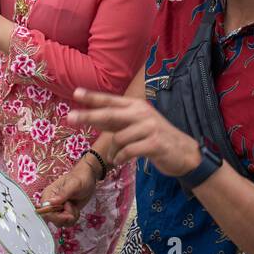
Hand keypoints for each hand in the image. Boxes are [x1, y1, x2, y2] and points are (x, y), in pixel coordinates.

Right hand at [38, 158, 98, 227]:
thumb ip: (62, 194)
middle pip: (52, 219)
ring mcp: (58, 209)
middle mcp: (51, 203)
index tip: (67, 214)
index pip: (45, 211)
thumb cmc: (80, 178)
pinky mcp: (65, 213)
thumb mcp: (73, 184)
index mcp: (48, 194)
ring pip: (59, 223)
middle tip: (73, 208)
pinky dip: (73, 219)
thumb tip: (51, 203)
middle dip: (65, 217)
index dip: (56, 216)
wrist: (89, 179)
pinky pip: (66, 223)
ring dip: (70, 218)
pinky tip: (76, 211)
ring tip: (75, 208)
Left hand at [66, 88, 200, 177]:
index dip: (93, 97)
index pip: (111, 100)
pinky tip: (121, 161)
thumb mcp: (137, 125)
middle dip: (89, 116)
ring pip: (118, 137)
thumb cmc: (156, 138)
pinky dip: (121, 157)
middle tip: (70, 118)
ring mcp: (149, 127)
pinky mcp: (154, 143)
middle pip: (110, 114)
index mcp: (136, 106)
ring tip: (115, 157)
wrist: (184, 153)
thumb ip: (117, 121)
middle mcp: (142, 113)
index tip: (76, 93)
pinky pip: (128, 151)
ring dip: (112, 151)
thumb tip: (91, 117)